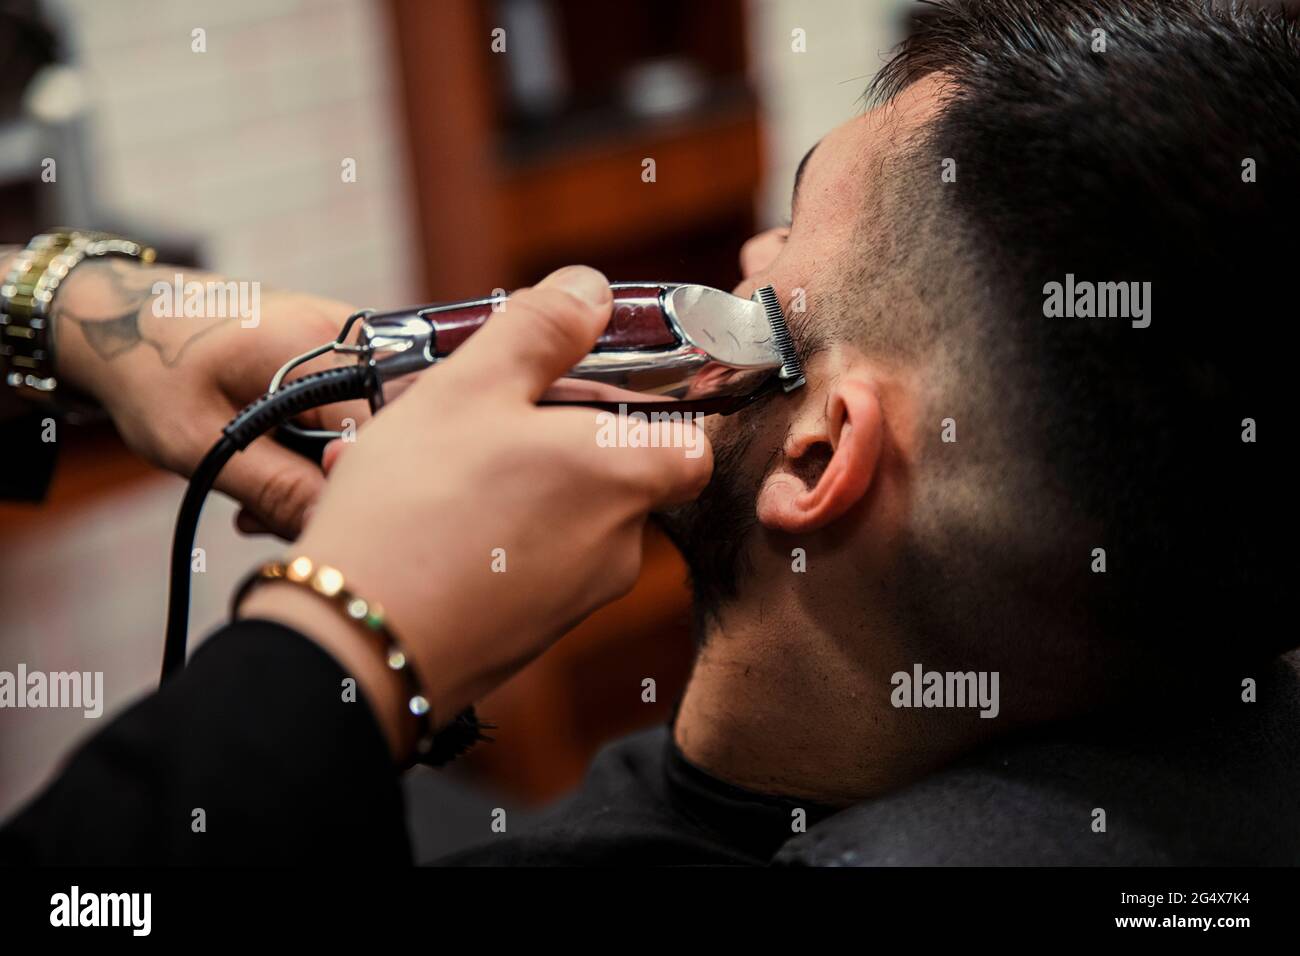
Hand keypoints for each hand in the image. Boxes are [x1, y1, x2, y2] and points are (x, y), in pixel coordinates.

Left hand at [48, 256, 367, 536]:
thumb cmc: (151, 370)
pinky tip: (274, 467)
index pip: (379, 436)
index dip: (347, 487)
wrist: (124, 319)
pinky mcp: (346, 356)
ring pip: (369, 429)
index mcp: (323, 344)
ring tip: (257, 499)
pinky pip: (354, 414)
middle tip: (263, 517)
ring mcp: (355, 342)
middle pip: (381, 434)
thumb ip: (274, 489)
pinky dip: (317, 450)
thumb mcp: (198, 443)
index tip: (295, 517)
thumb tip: (331, 530)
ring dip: (320, 474)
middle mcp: (355, 334)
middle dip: (329, 487)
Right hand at [240, 266, 713, 756]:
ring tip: (425, 472)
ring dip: (508, 487)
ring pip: (559, 520)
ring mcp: (576, 602)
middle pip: (615, 476)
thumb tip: (592, 291)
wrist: (355, 646)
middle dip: (553, 443)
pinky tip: (417, 524)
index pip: (688, 441)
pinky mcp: (530, 639)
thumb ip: (541, 330)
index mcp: (627, 478)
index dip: (646, 409)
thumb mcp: (472, 387)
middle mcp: (621, 549)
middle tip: (475, 422)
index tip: (582, 391)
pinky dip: (486, 539)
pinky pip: (523, 567)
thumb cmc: (417, 508)